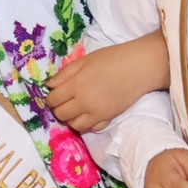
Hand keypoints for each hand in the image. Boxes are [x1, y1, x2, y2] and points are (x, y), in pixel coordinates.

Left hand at [45, 35, 169, 132]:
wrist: (138, 68)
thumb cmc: (111, 59)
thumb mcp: (84, 60)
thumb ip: (64, 73)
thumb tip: (49, 85)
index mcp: (75, 86)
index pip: (53, 100)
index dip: (51, 97)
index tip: (55, 93)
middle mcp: (83, 103)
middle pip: (61, 114)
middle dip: (59, 108)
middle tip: (65, 100)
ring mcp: (96, 113)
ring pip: (74, 125)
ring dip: (72, 118)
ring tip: (77, 108)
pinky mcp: (108, 118)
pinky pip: (92, 128)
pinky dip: (87, 123)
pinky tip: (89, 113)